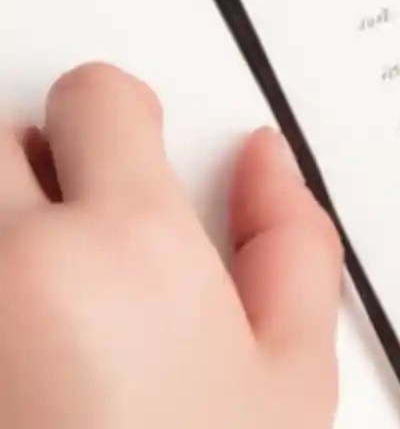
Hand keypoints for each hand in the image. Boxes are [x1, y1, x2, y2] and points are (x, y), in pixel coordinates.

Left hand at [0, 63, 342, 428]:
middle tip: (87, 222)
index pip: (94, 97)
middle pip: (0, 134)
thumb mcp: (294, 379)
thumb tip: (265, 163)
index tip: (136, 143)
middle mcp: (11, 259)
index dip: (124, 111)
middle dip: (43, 157)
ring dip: (7, 215)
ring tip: (48, 284)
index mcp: (127, 244)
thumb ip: (293, 245)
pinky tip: (26, 343)